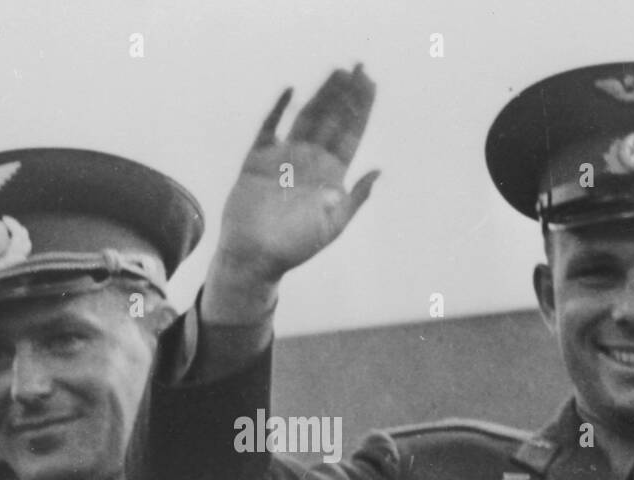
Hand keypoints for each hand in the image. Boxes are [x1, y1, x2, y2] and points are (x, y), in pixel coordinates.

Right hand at [212, 65, 378, 293]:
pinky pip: (270, 128)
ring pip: (306, 117)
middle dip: (345, 94)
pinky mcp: (258, 159)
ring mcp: (284, 158)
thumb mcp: (334, 224)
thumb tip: (379, 170)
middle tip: (358, 67)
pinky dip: (279, 109)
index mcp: (331, 176)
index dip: (362, 108)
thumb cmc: (295, 248)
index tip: (371, 82)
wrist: (253, 257)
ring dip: (321, 95)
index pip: (351, 133)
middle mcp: (310, 162)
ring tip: (337, 72)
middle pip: (331, 119)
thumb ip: (356, 196)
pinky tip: (291, 91)